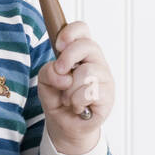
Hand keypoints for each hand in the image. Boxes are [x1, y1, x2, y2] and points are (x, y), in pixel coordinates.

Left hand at [36, 21, 113, 152]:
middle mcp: (95, 62)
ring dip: (70, 88)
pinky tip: (78, 106)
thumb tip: (63, 74)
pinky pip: (90, 92)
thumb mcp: (45, 82)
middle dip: (68, 57)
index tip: (58, 44)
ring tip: (68, 98)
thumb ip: (48, 71)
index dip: (71, 32)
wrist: (65, 124)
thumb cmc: (57, 98)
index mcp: (80, 53)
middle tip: (60, 71)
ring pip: (87, 72)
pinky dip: (76, 101)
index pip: (82, 30)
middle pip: (88, 45)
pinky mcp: (109, 96)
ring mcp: (105, 78)